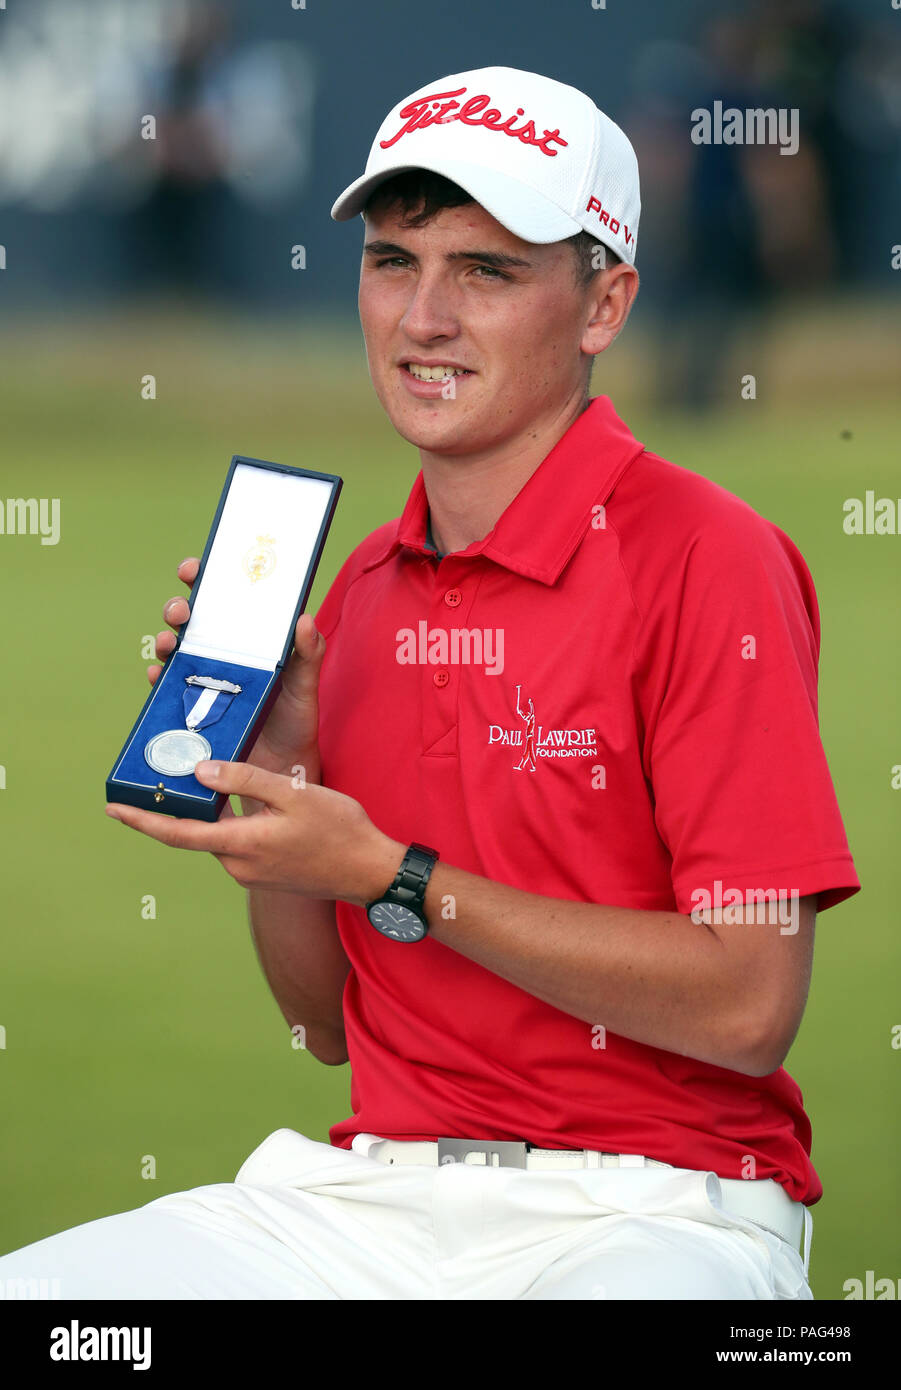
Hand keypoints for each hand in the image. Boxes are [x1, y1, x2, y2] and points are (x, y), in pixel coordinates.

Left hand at [106, 760, 404, 905]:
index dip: (142, 820)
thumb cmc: (339, 830)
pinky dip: (229, 823)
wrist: (370, 871)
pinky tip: (240, 802)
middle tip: (165, 771)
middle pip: (196, 832)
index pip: (178, 833)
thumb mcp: (294, 792)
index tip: (113, 809)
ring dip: (209, 813)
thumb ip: (245, 779)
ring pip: (218, 836)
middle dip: (179, 806)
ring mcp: (251, 874)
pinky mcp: (264, 874)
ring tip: (206, 780)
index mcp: (241, 844)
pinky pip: (236, 843)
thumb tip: (201, 772)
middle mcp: (239, 866)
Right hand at [152, 555, 326, 812]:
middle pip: (189, 621)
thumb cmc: (295, 719)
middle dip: (178, 608)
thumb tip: (304, 619)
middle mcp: (219, 655)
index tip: (197, 568)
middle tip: (181, 611)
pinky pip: (165, 689)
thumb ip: (308, 652)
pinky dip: (157, 679)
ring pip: (172, 650)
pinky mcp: (189, 708)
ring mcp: (201, 680)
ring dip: (164, 640)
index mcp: (245, 640)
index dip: (204, 578)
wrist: (283, 768)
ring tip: (168, 642)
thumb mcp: (304, 683)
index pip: (221, 600)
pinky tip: (158, 676)